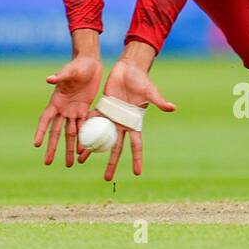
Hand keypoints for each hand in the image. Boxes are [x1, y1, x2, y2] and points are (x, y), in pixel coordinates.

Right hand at [33, 54, 101, 167]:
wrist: (89, 64)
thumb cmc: (77, 66)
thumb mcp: (69, 71)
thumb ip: (60, 77)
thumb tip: (49, 79)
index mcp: (55, 101)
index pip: (45, 120)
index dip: (40, 132)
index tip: (36, 144)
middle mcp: (63, 109)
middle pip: (56, 132)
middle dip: (53, 147)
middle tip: (48, 162)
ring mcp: (73, 111)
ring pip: (70, 133)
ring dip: (69, 148)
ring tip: (69, 164)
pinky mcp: (85, 110)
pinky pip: (84, 127)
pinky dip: (83, 138)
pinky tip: (83, 151)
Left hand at [80, 52, 175, 180]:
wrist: (129, 69)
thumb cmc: (142, 81)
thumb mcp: (151, 92)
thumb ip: (159, 102)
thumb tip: (172, 108)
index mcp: (134, 123)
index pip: (136, 146)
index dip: (137, 159)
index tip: (137, 174)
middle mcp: (121, 124)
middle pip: (115, 148)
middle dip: (111, 163)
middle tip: (106, 178)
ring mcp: (111, 117)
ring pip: (100, 137)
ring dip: (91, 149)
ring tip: (81, 161)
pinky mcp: (102, 108)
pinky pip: (92, 121)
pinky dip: (85, 130)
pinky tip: (76, 140)